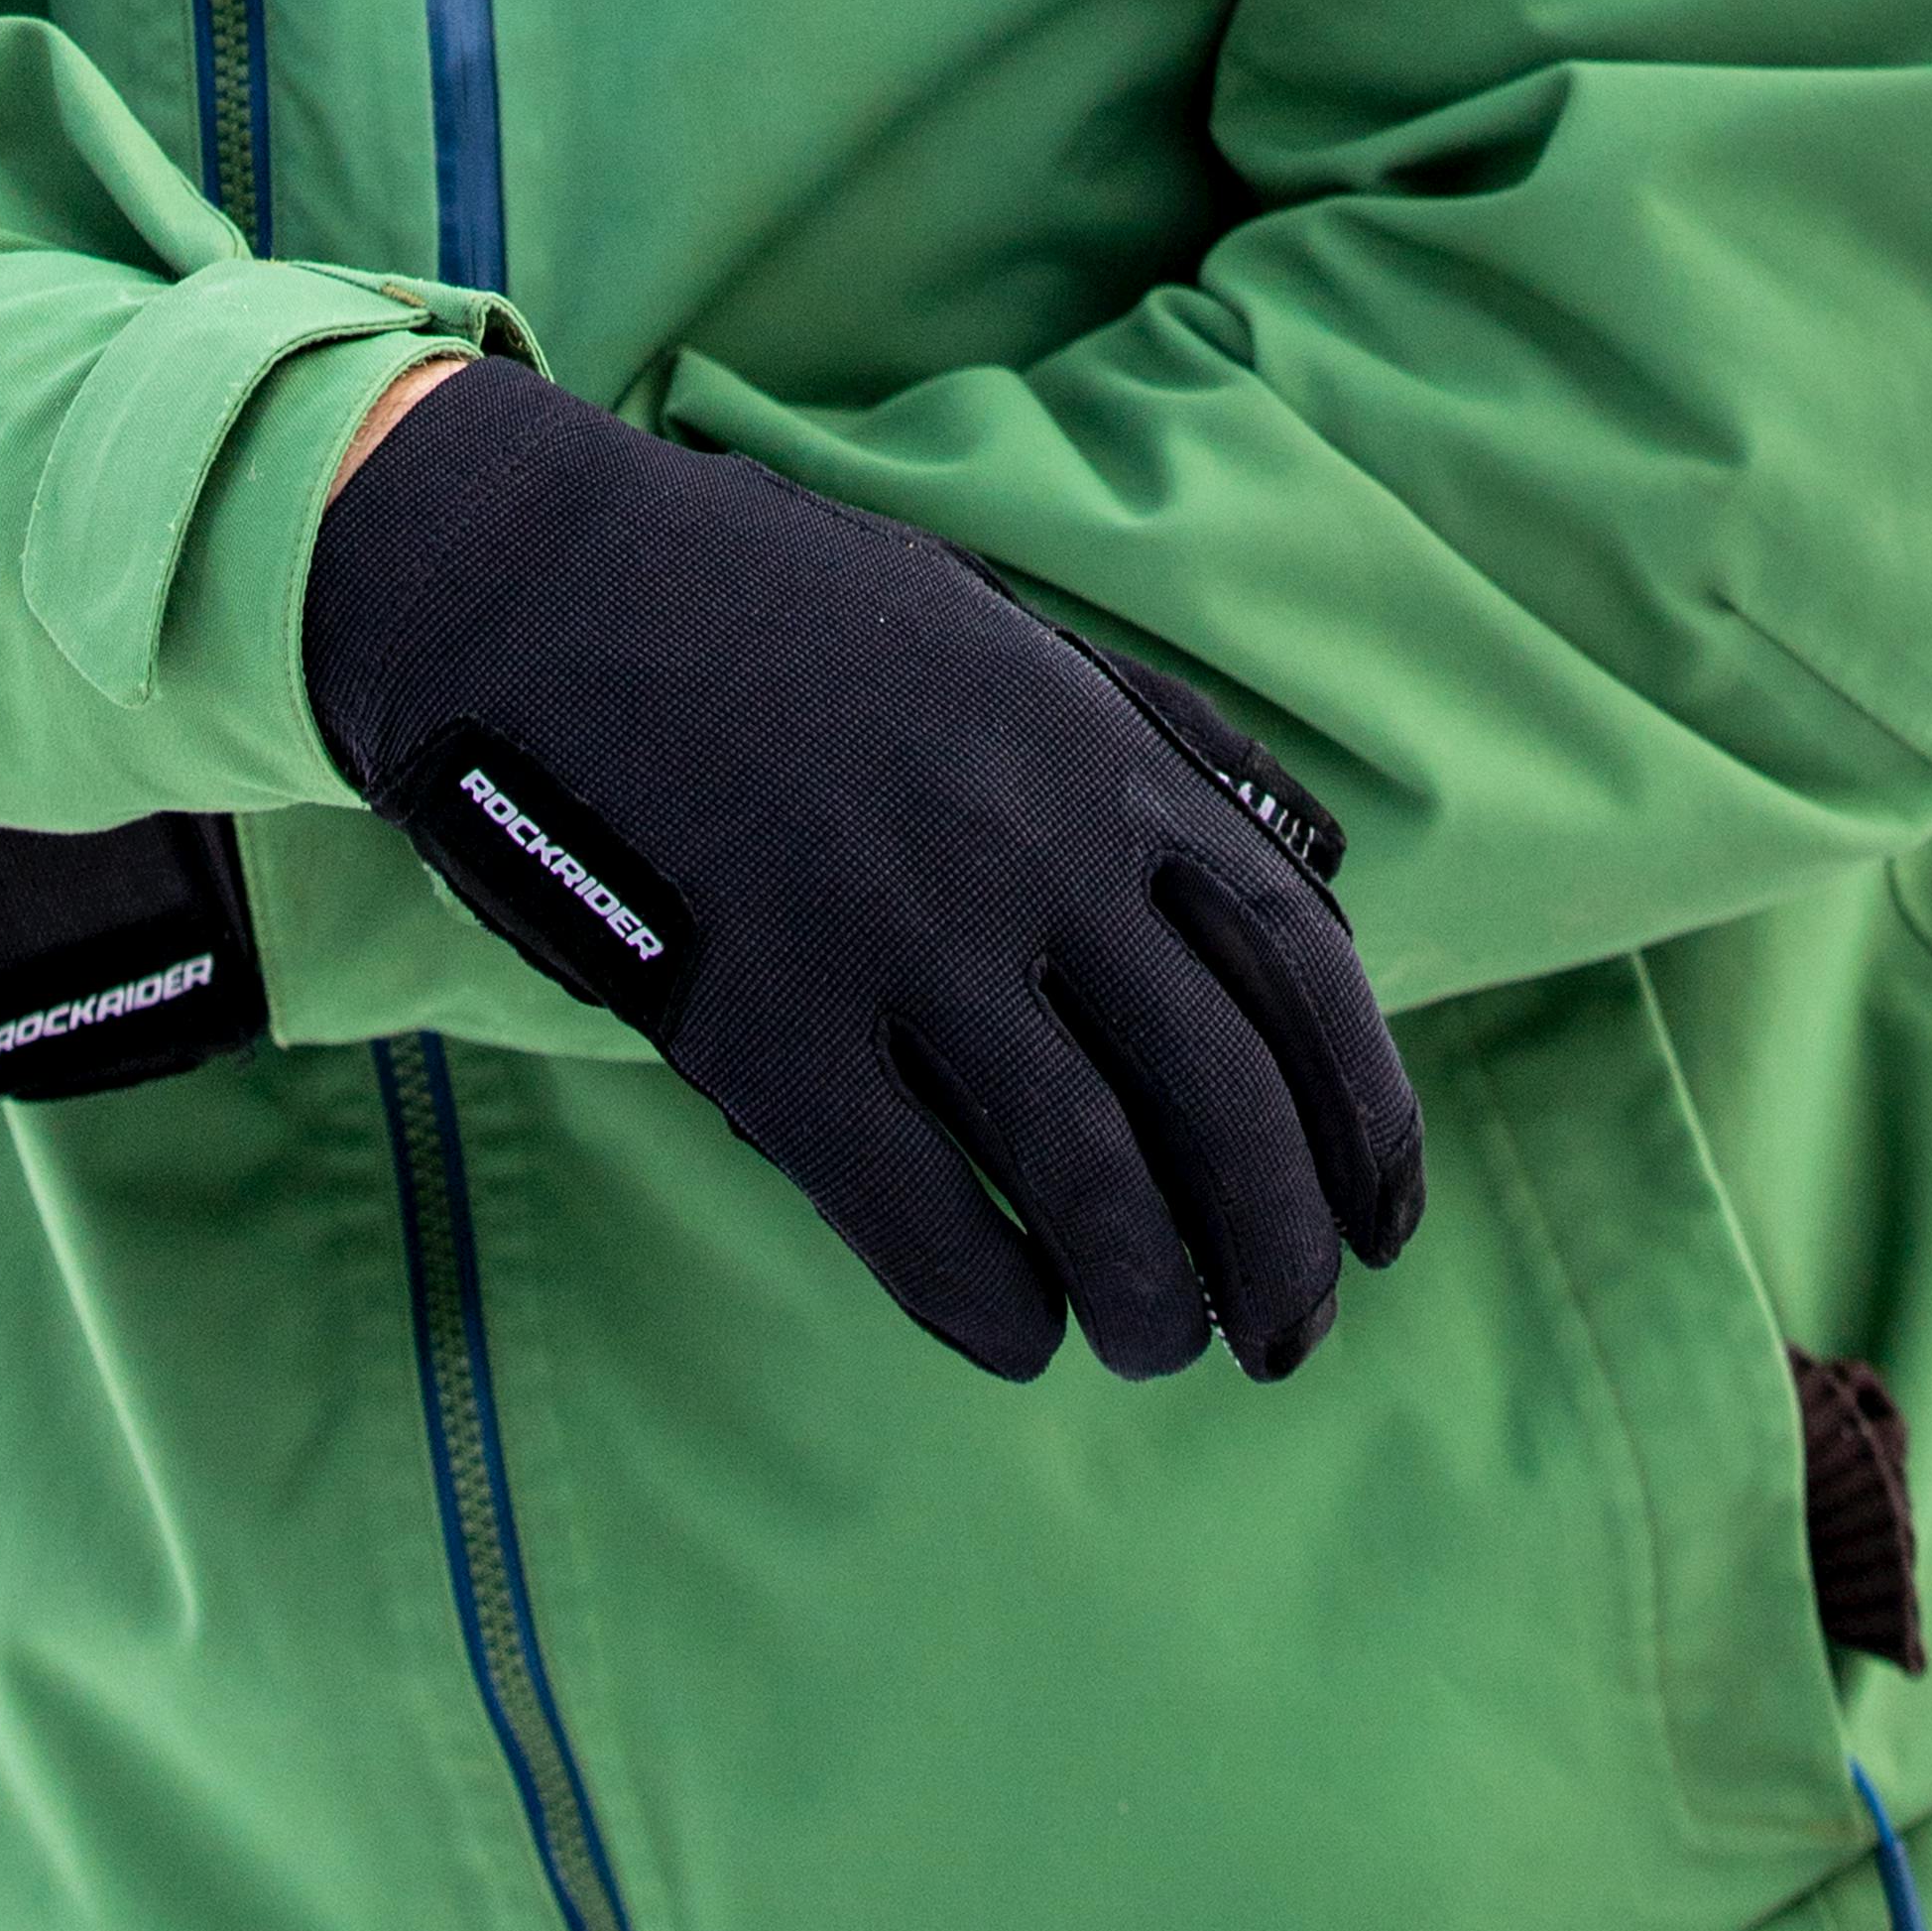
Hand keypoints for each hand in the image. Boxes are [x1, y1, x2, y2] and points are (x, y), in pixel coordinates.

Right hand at [299, 364, 1422, 1389]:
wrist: (548, 587)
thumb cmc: (782, 612)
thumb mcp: (1003, 626)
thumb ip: (1172, 746)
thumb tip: (1329, 885)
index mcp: (1096, 759)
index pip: (1299, 974)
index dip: (1366, 1124)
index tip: (1383, 1228)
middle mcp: (1025, 851)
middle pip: (1222, 1104)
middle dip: (1281, 1252)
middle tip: (1285, 1338)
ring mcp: (896, 939)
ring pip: (1090, 1185)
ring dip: (1151, 1302)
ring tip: (1154, 1343)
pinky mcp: (766, 1023)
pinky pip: (922, 1218)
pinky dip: (996, 1309)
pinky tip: (1015, 1332)